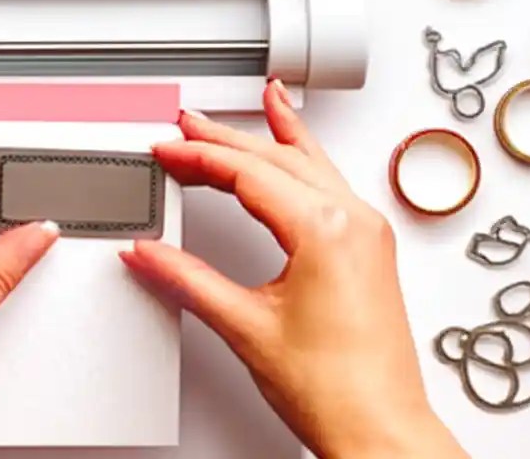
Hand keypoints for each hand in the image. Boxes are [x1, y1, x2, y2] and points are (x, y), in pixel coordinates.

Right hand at [120, 80, 466, 458]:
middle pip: (277, 158)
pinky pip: (332, 184)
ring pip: (310, 164)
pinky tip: (297, 146)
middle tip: (186, 124)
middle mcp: (353, 221)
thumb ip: (188, 280)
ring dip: (271, 137)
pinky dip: (306, 158)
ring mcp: (367, 233)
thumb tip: (149, 254)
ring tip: (254, 104)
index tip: (167, 149)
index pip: (248, 172)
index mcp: (324, 229)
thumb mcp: (245, 325)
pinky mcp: (370, 250)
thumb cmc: (336, 389)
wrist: (380, 431)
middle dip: (226, 138)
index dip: (198, 156)